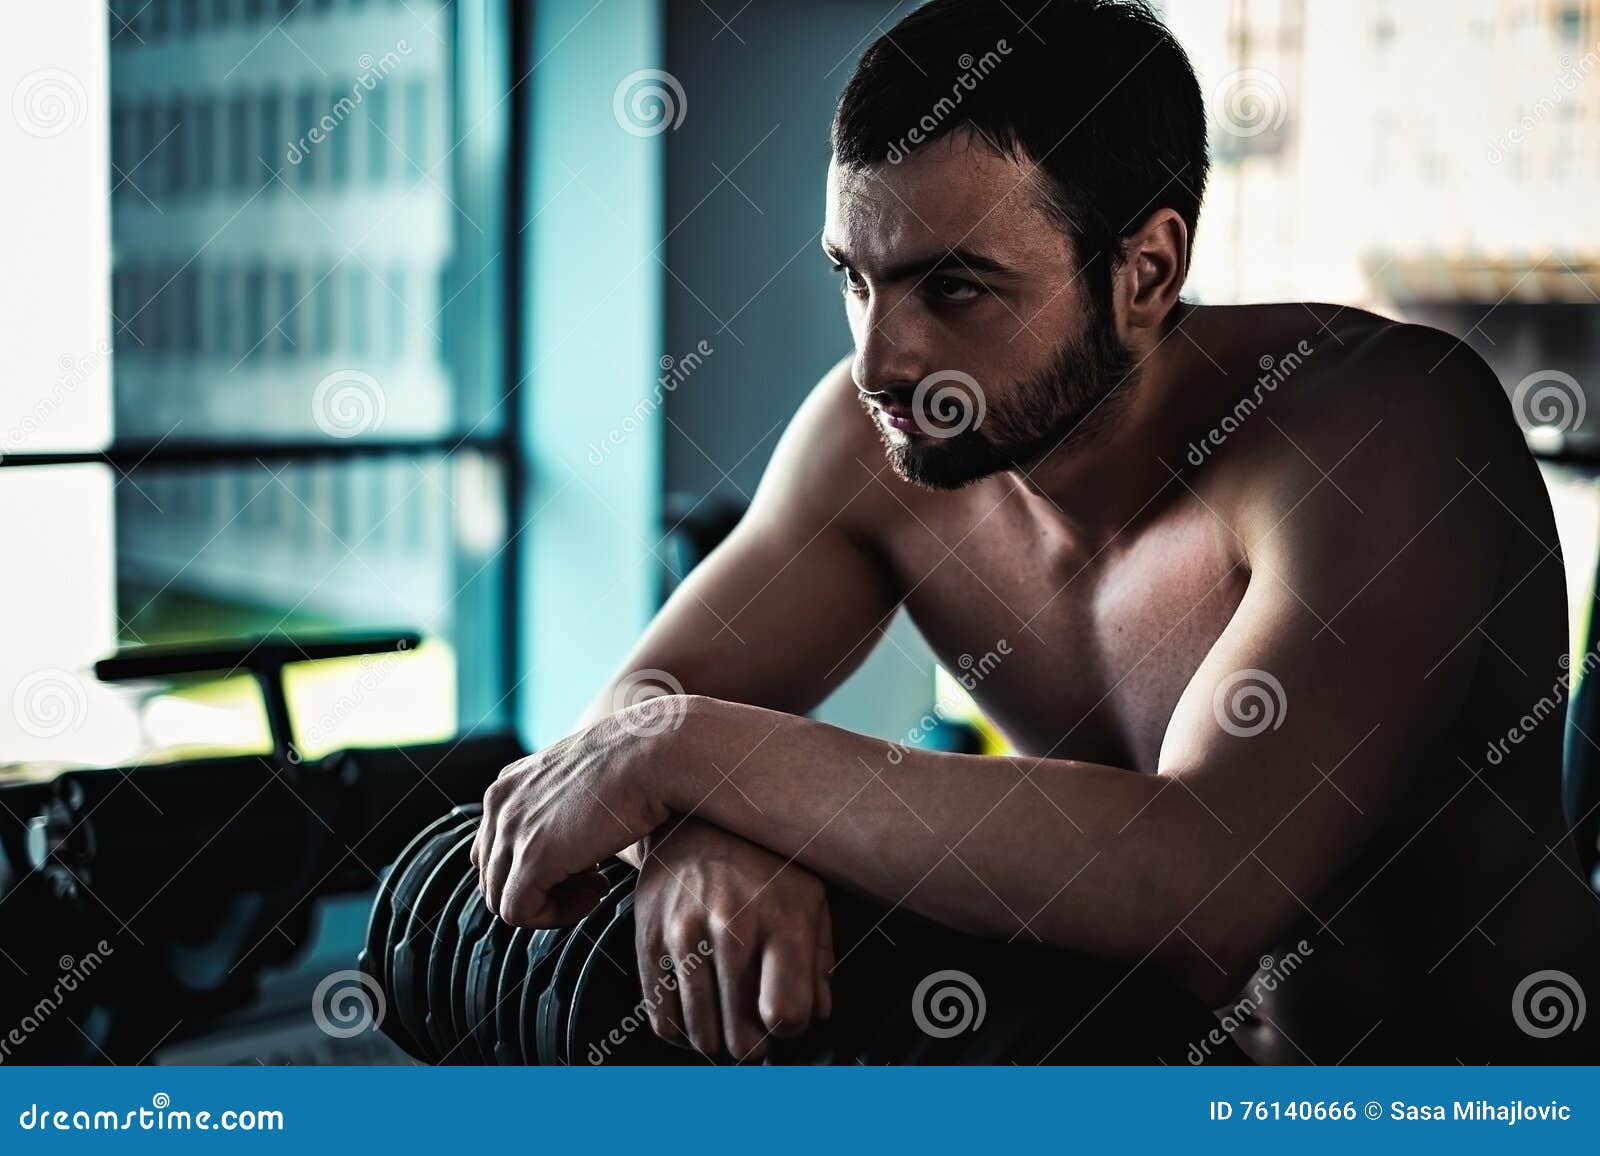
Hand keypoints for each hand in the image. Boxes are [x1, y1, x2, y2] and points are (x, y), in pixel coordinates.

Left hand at [471, 701, 681, 925]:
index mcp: (508, 786)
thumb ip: (559, 807)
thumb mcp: (583, 781)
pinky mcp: (531, 860)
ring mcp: (510, 832)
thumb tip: (567, 842)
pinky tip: (599, 891)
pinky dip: (558, 915)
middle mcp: (499, 805)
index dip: (534, 868)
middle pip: (494, 877)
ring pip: (503, 900)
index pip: (494, 849)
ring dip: (551, 904)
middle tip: (593, 879)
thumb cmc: (636, 766)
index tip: (583, 862)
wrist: (655, 755)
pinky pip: (520, 913)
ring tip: (598, 886)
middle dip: (540, 888)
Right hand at [634, 817, 832, 1060]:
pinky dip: (682, 1032)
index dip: (789, 1028)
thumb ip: (819, 962)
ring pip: (701, 1035)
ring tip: (727, 1020)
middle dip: (755, 1044)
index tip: (785, 1016)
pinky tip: (697, 1013)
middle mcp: (732, 926)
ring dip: (718, 1040)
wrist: (699, 815)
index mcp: (783, 919)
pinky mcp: (648, 938)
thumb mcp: (810, 899)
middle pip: (742, 1036)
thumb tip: (816, 1017)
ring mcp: (684, 932)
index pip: (786, 1015)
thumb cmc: (766, 862)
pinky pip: (662, 1019)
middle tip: (756, 1028)